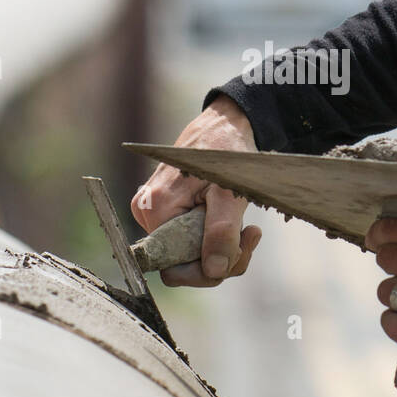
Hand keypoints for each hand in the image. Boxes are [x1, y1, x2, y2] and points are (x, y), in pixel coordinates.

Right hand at [130, 95, 261, 286]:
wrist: (226, 125)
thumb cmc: (226, 152)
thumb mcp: (230, 193)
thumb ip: (221, 232)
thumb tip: (213, 271)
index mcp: (155, 209)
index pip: (173, 267)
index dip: (207, 270)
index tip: (238, 250)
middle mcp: (147, 212)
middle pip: (181, 263)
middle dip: (220, 259)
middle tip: (250, 237)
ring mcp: (154, 211)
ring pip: (189, 254)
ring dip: (222, 247)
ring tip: (248, 228)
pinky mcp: (166, 209)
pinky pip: (190, 239)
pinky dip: (216, 237)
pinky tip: (234, 221)